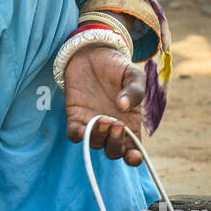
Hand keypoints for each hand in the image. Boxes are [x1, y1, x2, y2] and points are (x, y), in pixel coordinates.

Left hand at [63, 45, 144, 164]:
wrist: (92, 52)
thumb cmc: (117, 67)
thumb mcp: (133, 75)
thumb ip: (135, 91)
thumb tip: (124, 106)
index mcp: (130, 123)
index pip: (133, 148)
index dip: (133, 158)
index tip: (134, 156)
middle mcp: (111, 128)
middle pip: (113, 151)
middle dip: (115, 145)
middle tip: (116, 124)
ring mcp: (92, 123)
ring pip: (95, 144)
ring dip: (99, 137)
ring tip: (103, 118)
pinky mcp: (75, 116)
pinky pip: (74, 134)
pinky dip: (79, 135)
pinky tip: (83, 128)